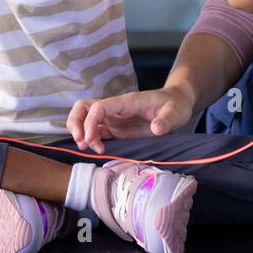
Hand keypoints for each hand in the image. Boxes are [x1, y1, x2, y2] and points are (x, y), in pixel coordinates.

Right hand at [67, 87, 194, 152]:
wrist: (177, 104)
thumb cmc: (175, 105)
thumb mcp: (175, 112)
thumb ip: (166, 120)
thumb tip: (157, 129)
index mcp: (126, 102)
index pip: (99, 107)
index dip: (90, 122)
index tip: (90, 139)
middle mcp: (115, 109)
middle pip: (83, 108)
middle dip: (76, 123)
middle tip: (81, 143)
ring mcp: (113, 118)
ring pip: (85, 118)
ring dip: (80, 132)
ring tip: (85, 148)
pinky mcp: (115, 128)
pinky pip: (95, 131)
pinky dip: (91, 139)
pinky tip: (98, 150)